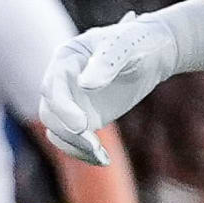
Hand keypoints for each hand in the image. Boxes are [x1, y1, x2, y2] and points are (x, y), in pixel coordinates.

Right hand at [38, 5, 202, 163]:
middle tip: (94, 145)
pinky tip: (104, 160)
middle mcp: (62, 81)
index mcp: (66, 58)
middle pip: (50, 112)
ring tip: (101, 156)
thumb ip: (106, 63)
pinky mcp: (83, 118)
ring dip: (75, 146)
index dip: (63, 108)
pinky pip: (73, 141)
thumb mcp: (125, 47)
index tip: (82, 126)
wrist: (153, 52)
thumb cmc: (138, 42)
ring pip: (58, 131)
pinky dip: (84, 153)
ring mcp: (71, 101)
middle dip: (68, 131)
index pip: (53, 87)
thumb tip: (84, 85)